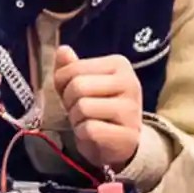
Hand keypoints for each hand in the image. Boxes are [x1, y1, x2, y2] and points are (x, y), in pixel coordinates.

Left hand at [54, 45, 142, 169]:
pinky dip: (84, 135)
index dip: (63, 84)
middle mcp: (130, 83)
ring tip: (88, 122)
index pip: (73, 68)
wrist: (121, 142)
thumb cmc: (98, 108)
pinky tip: (95, 136)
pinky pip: (89, 130)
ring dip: (77, 120)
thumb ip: (71, 67)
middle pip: (78, 86)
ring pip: (83, 108)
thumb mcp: (83, 84)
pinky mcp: (127, 135)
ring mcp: (131, 110)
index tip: (76, 95)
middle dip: (70, 102)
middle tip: (81, 111)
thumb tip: (62, 50)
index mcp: (119, 64)